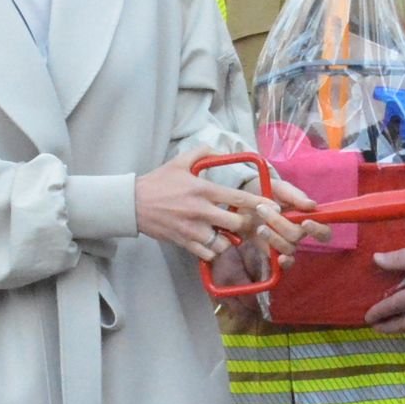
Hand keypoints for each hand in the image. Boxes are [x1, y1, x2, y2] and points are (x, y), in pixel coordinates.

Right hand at [137, 153, 295, 266]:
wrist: (132, 204)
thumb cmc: (158, 182)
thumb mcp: (179, 162)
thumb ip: (202, 153)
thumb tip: (221, 149)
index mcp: (203, 189)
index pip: (237, 198)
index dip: (259, 204)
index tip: (272, 207)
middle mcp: (200, 211)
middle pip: (236, 224)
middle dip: (246, 225)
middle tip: (248, 223)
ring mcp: (192, 229)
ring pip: (223, 244)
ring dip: (229, 241)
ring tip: (227, 235)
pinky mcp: (183, 243)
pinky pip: (207, 254)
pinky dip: (213, 251)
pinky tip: (212, 243)